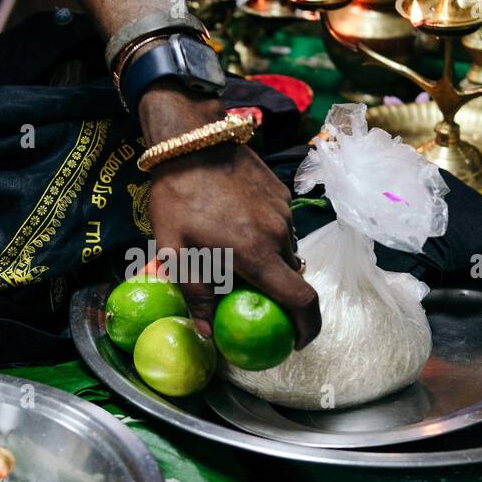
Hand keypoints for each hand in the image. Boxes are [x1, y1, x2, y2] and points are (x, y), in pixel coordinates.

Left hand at [140, 86, 320, 348]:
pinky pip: (280, 228)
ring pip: (286, 252)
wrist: (190, 139)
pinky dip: (266, 238)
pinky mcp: (280, 194)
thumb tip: (208, 334)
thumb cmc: (176, 197)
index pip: (301, 301)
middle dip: (280, 296)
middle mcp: (278, 235)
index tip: (298, 341)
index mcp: (257, 254)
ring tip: (238, 261)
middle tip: (254, 302)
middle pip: (293, 278)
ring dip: (270, 264)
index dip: (307, 328)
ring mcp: (282, 212)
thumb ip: (195, 295)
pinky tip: (236, 228)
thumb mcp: (174, 251)